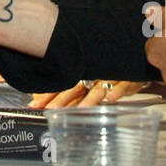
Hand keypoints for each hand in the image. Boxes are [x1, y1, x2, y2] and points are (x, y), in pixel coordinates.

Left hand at [29, 80, 145, 108]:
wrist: (131, 55)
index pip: (61, 85)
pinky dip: (117, 91)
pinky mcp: (126, 78)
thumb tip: (43, 99)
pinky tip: (110, 98)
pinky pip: (122, 85)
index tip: (34, 105)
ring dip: (88, 99)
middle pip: (74, 87)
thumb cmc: (107, 70)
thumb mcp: (88, 77)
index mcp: (80, 74)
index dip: (47, 95)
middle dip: (61, 99)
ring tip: (79, 109)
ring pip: (97, 88)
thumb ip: (70, 91)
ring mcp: (109, 77)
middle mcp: (92, 75)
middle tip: (49, 110)